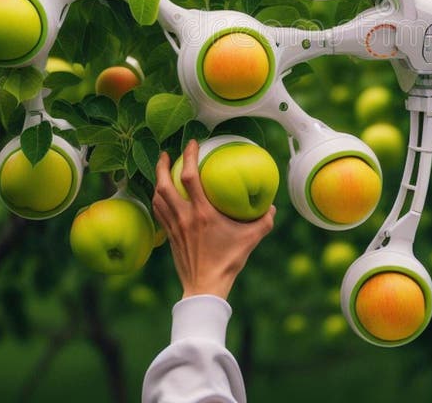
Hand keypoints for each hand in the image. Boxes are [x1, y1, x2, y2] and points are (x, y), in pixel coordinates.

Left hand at [152, 139, 275, 300]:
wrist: (205, 287)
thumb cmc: (228, 261)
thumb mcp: (251, 239)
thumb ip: (264, 221)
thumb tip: (273, 206)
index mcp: (202, 213)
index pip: (190, 178)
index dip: (189, 157)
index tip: (191, 143)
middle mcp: (184, 216)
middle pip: (164, 185)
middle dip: (162, 166)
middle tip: (167, 153)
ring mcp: (174, 227)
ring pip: (158, 198)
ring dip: (157, 181)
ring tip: (162, 170)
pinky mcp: (170, 236)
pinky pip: (159, 212)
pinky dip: (158, 199)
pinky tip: (163, 196)